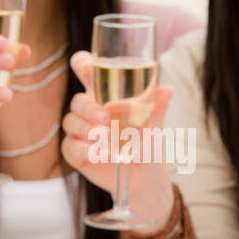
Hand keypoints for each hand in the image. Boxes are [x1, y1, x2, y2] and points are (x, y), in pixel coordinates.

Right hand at [60, 50, 175, 223]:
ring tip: (109, 141)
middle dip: (88, 108)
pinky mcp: (75, 152)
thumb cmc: (146, 141)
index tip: (85, 65)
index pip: (85, 72)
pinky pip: (71, 147)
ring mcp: (80, 131)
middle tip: (106, 118)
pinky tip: (102, 154)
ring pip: (71, 122)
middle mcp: (89, 110)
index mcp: (105, 95)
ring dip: (88, 130)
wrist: (144, 174)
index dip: (81, 64)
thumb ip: (157, 106)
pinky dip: (86, 150)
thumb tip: (167, 89)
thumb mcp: (154, 123)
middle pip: (76, 101)